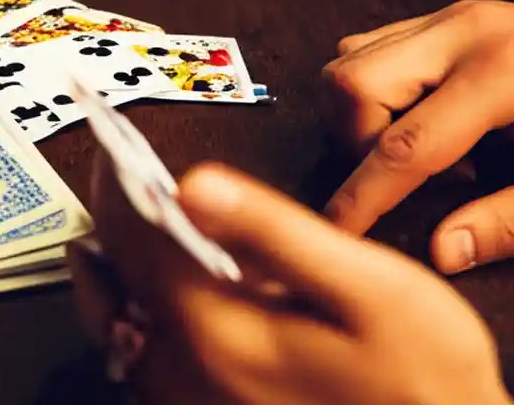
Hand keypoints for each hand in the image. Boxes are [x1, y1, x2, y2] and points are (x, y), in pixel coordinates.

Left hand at [72, 162, 510, 404]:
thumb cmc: (422, 381)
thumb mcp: (371, 292)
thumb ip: (274, 233)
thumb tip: (193, 184)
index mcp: (215, 330)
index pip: (136, 237)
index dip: (118, 183)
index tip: (109, 144)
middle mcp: (181, 373)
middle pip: (116, 277)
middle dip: (111, 220)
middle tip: (110, 175)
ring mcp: (183, 400)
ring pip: (114, 320)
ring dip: (107, 270)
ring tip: (102, 232)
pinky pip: (136, 356)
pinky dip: (125, 315)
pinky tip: (140, 296)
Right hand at [322, 0, 513, 272]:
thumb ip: (510, 220)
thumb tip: (443, 251)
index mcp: (499, 77)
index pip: (404, 147)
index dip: (363, 197)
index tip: (337, 228)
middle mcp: (466, 34)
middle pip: (353, 86)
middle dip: (355, 140)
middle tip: (395, 175)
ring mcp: (453, 16)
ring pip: (351, 60)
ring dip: (359, 112)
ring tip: (407, 144)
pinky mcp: (451, 14)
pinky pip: (372, 44)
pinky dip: (375, 85)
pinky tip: (416, 114)